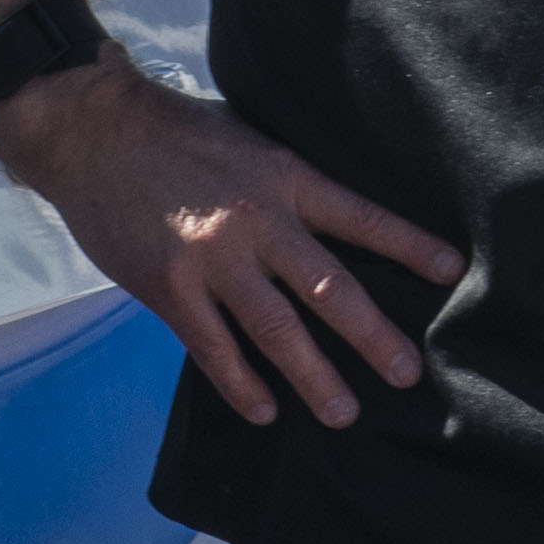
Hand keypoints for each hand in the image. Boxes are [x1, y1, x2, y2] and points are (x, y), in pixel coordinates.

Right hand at [0, 57, 465, 432]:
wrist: (91, 131)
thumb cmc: (173, 133)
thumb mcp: (244, 138)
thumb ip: (284, 180)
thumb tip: (336, 216)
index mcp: (281, 176)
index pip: (360, 216)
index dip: (408, 246)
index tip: (453, 273)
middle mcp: (256, 219)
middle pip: (329, 287)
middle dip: (374, 335)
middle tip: (409, 374)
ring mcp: (211, 258)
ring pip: (276, 329)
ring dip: (315, 376)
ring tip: (345, 412)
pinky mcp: (169, 287)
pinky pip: (214, 348)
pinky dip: (240, 384)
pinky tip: (263, 410)